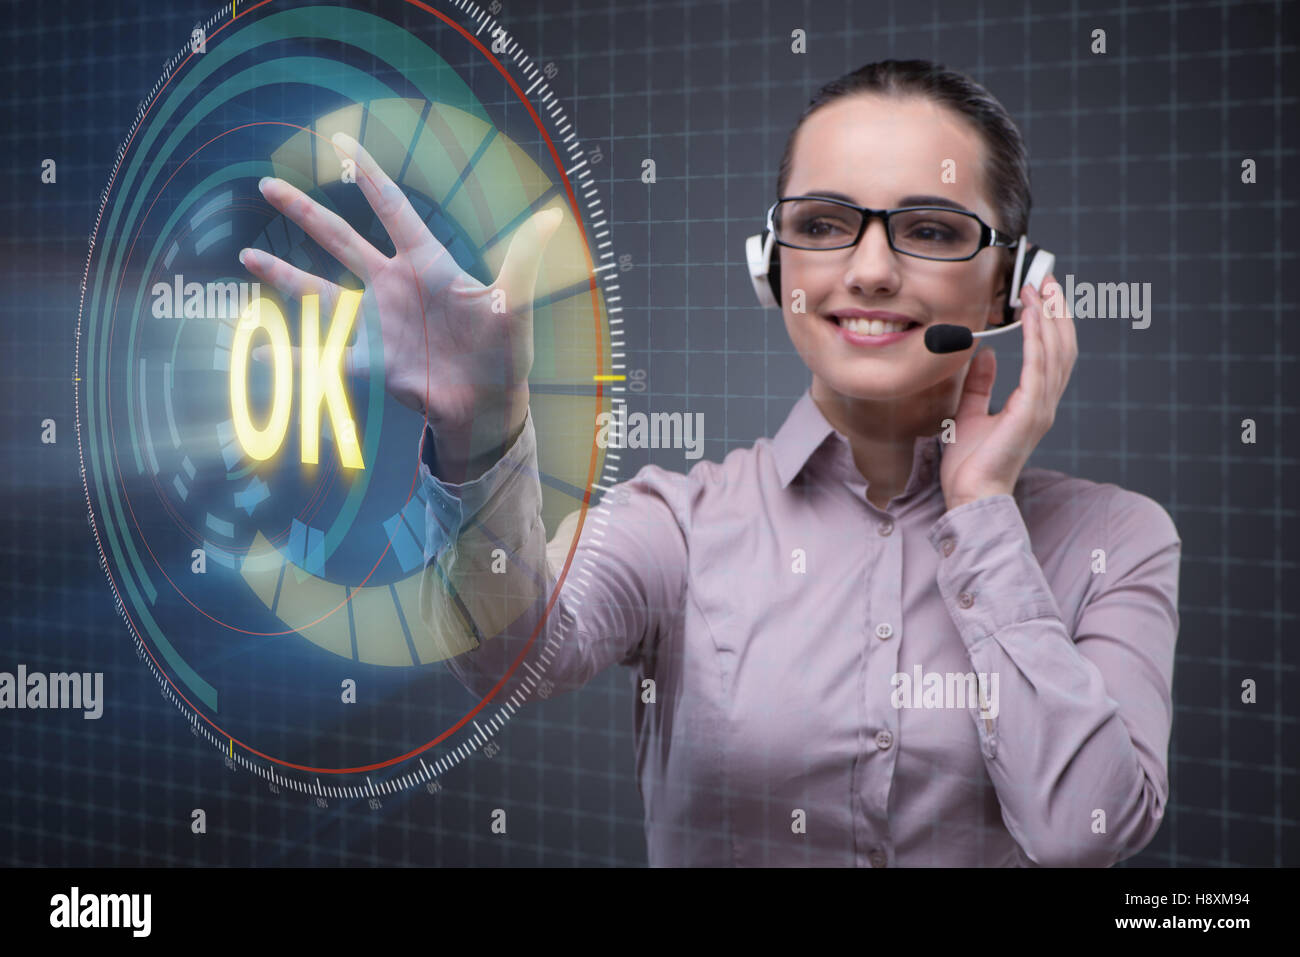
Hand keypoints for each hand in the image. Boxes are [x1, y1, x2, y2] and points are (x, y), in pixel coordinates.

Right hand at [239, 131, 563, 475]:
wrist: (488, 403)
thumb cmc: (503, 350)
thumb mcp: (513, 303)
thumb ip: (522, 258)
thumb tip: (553, 216)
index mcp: (426, 264)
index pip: (392, 208)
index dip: (368, 175)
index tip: (339, 140)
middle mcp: (392, 285)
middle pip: (340, 239)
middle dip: (305, 212)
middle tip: (268, 185)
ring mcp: (375, 321)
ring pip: (318, 290)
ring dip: (282, 275)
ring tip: (246, 255)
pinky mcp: (367, 358)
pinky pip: (322, 354)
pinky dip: (289, 354)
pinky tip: (258, 351)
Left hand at [939, 272, 1076, 509]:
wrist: (971, 496)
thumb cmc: (970, 465)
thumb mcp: (969, 414)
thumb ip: (980, 385)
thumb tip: (986, 356)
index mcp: (1033, 404)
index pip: (1050, 355)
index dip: (1050, 323)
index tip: (1041, 294)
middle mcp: (1043, 404)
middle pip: (1061, 348)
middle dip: (1056, 311)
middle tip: (1046, 279)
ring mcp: (1040, 408)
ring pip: (1054, 352)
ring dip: (1048, 316)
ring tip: (1039, 287)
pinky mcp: (1030, 412)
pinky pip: (1037, 367)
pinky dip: (1036, 338)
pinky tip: (1030, 315)